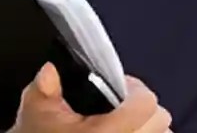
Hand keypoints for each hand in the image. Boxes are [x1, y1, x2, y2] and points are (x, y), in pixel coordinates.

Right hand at [10, 62, 172, 131]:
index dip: (134, 90)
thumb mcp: (35, 113)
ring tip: (126, 126)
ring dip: (150, 128)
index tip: (118, 88)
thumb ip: (44, 89)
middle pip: (161, 120)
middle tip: (122, 106)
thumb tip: (50, 70)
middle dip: (145, 109)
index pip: (146, 103)